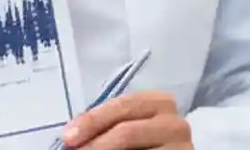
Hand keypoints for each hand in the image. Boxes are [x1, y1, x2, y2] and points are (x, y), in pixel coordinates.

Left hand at [60, 91, 191, 149]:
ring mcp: (182, 147)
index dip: (92, 120)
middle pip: (127, 131)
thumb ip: (106, 126)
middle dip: (95, 143)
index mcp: (161, 103)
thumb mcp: (128, 126)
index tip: (68, 137)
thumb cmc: (144, 140)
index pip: (123, 105)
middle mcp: (176, 123)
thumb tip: (71, 138)